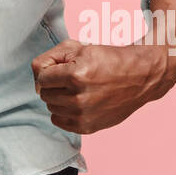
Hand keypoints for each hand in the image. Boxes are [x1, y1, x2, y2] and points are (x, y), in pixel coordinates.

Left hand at [31, 39, 167, 134]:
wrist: (139, 77)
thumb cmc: (107, 59)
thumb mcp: (76, 47)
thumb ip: (48, 58)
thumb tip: (36, 81)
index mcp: (76, 76)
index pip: (41, 78)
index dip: (50, 71)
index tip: (62, 68)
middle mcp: (79, 98)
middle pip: (45, 94)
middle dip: (54, 84)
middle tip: (71, 78)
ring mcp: (84, 115)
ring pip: (51, 107)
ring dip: (58, 97)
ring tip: (76, 89)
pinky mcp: (88, 127)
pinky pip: (59, 121)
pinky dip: (63, 112)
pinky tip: (76, 102)